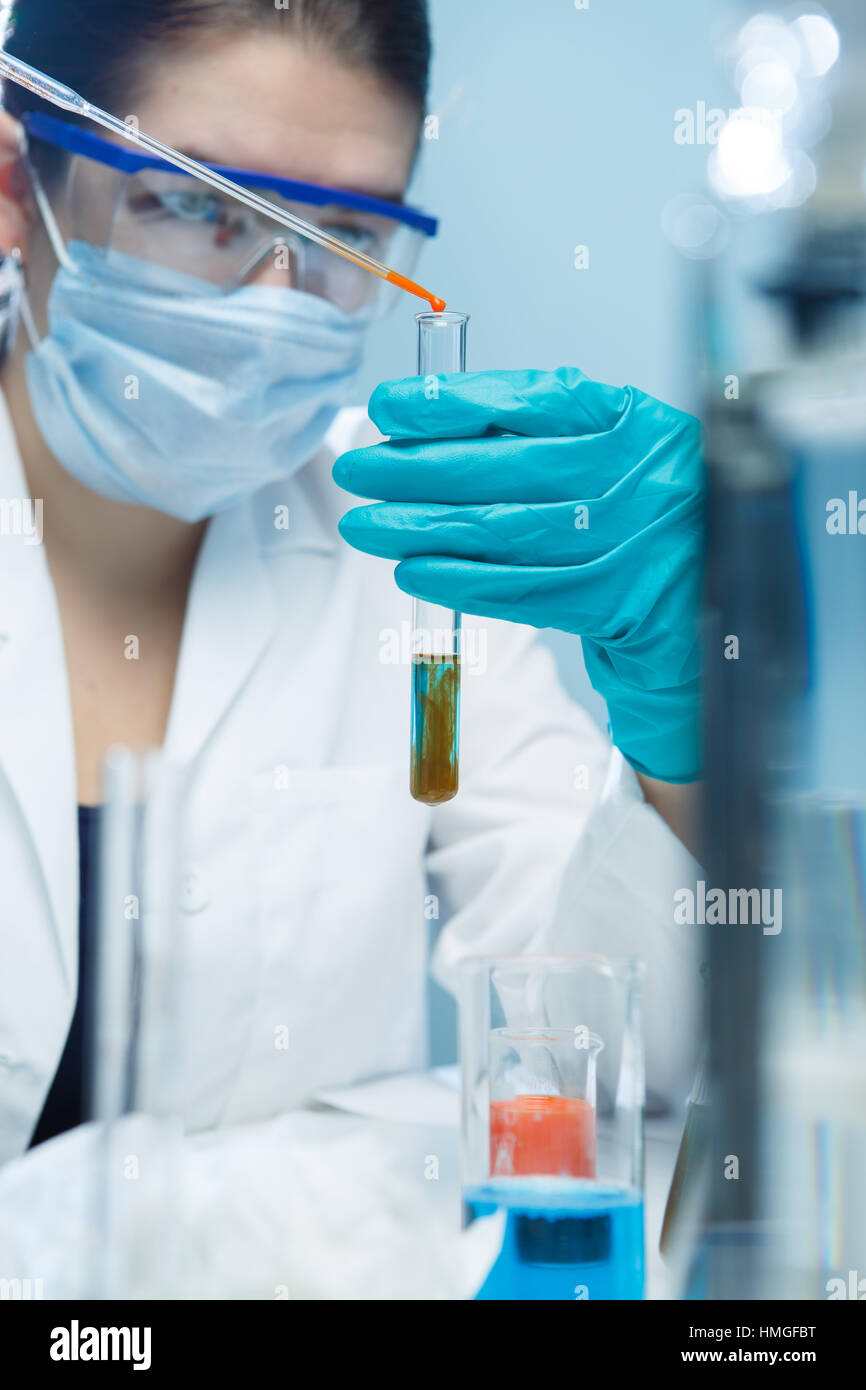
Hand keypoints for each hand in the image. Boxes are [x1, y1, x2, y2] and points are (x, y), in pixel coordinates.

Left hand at [334, 367, 703, 782]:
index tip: (389, 407)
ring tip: (366, 523)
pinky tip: (412, 569)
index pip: (529, 399)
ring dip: (420, 528)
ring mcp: (627, 541)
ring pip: (500, 530)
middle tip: (357, 470)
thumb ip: (539, 429)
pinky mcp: (613, 600)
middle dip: (414, 468)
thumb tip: (425, 423)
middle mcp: (635, 475)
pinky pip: (517, 588)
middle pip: (503, 468)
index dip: (451, 402)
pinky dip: (457, 578)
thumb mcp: (609, 449)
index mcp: (632, 421)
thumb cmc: (635, 512)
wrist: (705, 594)